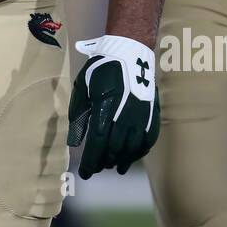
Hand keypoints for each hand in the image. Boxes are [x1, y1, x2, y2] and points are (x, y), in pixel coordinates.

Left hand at [67, 35, 159, 177]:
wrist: (129, 52)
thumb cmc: (101, 69)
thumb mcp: (82, 88)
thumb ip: (79, 115)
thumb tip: (74, 141)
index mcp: (105, 109)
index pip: (97, 144)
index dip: (90, 161)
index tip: (85, 173)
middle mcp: (125, 116)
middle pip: (114, 149)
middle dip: (104, 162)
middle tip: (97, 167)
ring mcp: (141, 116)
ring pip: (132, 148)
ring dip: (121, 161)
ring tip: (113, 166)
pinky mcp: (152, 114)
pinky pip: (148, 140)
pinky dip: (139, 152)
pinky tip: (132, 156)